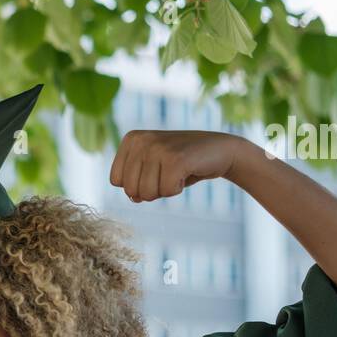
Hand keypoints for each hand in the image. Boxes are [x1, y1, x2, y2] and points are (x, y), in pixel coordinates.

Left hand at [109, 130, 248, 202]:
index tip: (156, 170)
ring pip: (146, 194)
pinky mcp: (175, 159)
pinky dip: (177, 189)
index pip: (116, 181)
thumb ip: (134, 182)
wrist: (220, 150)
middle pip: (130, 190)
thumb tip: (133, 197)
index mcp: (131, 139)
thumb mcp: (151, 169)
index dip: (137, 185)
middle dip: (151, 190)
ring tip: (177, 171)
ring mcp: (157, 148)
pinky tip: (187, 172)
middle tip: (168, 173)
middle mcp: (141, 140)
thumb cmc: (181, 163)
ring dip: (164, 189)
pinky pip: (166, 192)